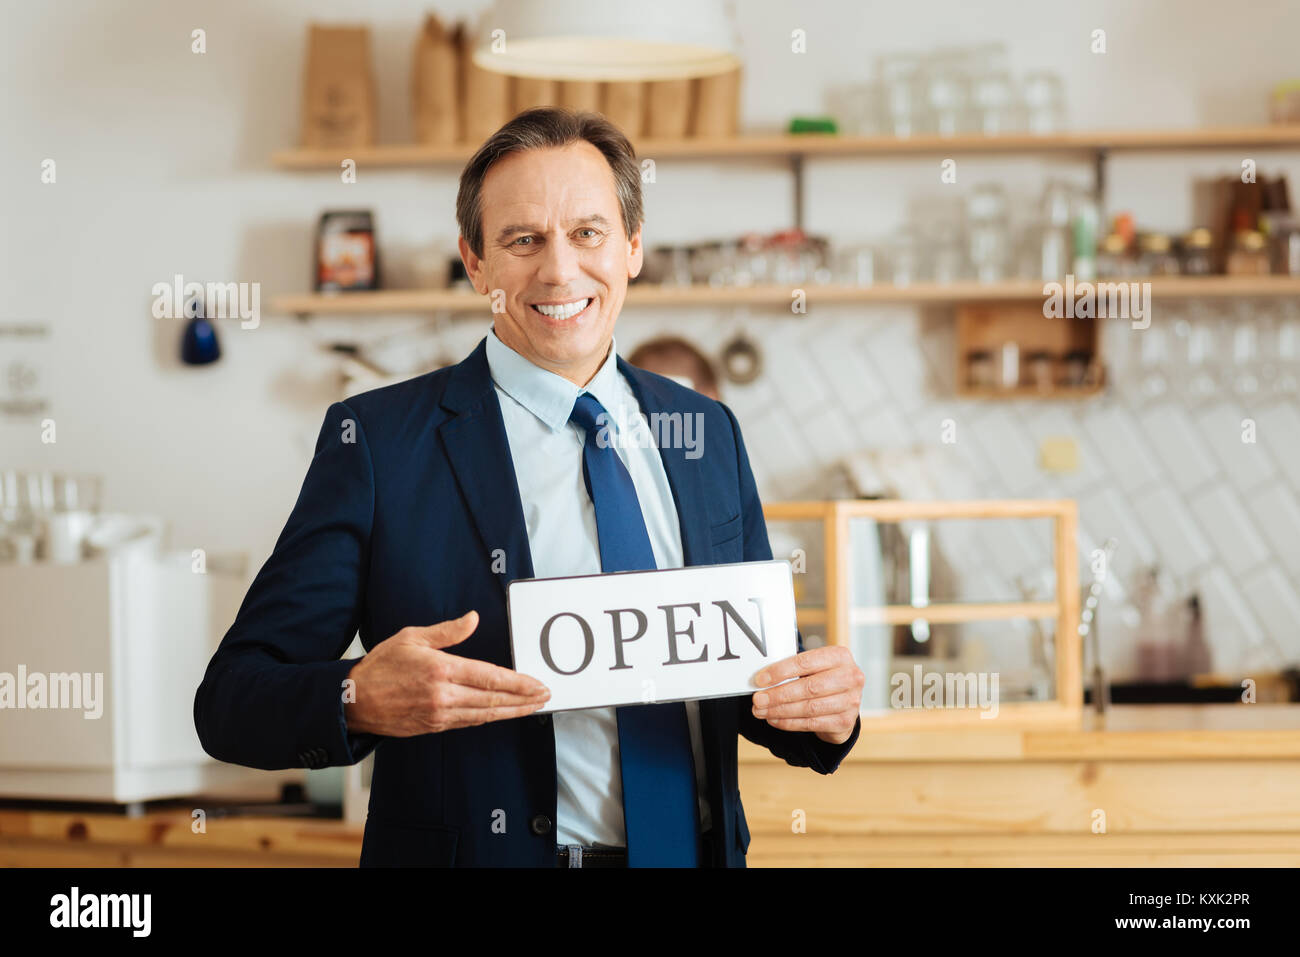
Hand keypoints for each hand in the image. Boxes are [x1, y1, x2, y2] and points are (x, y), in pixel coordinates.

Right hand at [344, 611, 549, 736]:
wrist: (352, 701)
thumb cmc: (380, 666)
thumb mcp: (411, 638)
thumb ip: (447, 631)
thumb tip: (473, 618)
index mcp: (441, 670)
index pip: (490, 677)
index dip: (518, 683)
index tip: (538, 683)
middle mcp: (444, 695)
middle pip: (494, 699)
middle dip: (524, 699)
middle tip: (545, 696)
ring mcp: (440, 714)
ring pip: (485, 714)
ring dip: (513, 712)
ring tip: (533, 708)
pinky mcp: (434, 727)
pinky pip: (469, 722)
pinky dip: (490, 717)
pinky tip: (502, 713)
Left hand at [751, 645, 862, 744]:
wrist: (845, 701)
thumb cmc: (823, 678)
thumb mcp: (814, 666)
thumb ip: (793, 669)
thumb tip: (762, 680)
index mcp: (839, 656)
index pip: (806, 662)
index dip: (780, 671)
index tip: (760, 679)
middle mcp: (850, 677)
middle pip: (808, 687)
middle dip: (778, 695)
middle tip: (758, 699)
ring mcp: (851, 701)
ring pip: (809, 708)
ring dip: (780, 711)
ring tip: (761, 711)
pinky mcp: (845, 721)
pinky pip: (812, 723)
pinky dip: (789, 722)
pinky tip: (775, 719)